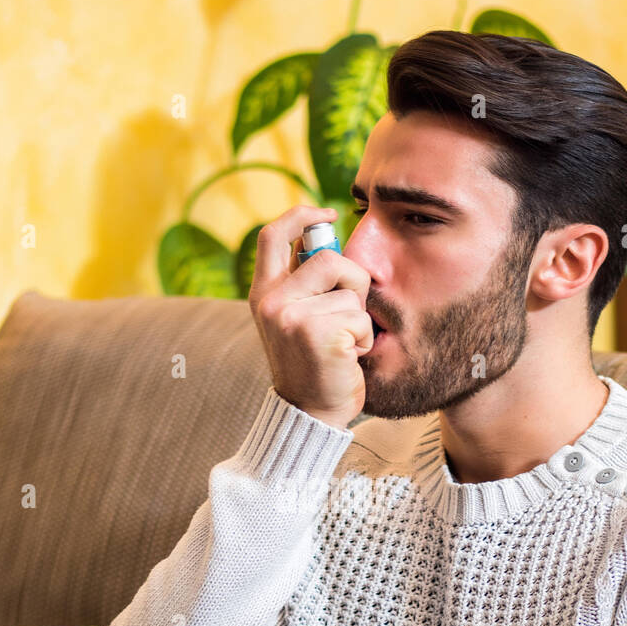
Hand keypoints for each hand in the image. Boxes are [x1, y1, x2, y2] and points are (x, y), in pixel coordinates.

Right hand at [250, 203, 373, 430]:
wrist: (308, 413)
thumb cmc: (312, 364)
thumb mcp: (294, 319)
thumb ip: (303, 284)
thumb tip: (325, 235)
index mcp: (263, 294)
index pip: (273, 236)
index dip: (301, 215)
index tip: (328, 212)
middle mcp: (272, 303)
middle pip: (328, 258)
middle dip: (352, 281)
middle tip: (349, 312)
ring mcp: (292, 319)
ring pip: (350, 293)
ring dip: (358, 319)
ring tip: (342, 343)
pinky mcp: (318, 336)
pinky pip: (360, 320)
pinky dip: (363, 340)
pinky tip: (347, 358)